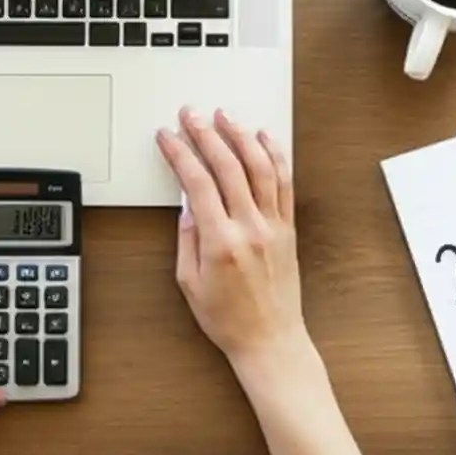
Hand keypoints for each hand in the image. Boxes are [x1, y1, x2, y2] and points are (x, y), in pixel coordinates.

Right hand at [156, 107, 307, 366]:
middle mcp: (250, 228)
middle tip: (191, 114)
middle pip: (228, 166)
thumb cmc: (228, 319)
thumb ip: (186, 239)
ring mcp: (273, 225)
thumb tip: (186, 204)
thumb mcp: (189, 283)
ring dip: (241, 136)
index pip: (196, 183)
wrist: (270, 340)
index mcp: (220, 241)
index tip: (167, 137)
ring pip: (260, 167)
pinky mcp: (288, 228)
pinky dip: (275, 156)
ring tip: (226, 116)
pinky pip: (284, 183)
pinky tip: (264, 138)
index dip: (179, 153)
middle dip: (206, 134)